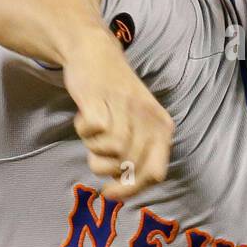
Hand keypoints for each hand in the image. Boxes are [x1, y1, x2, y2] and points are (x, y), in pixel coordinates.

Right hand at [62, 27, 174, 199]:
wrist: (96, 53)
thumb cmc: (116, 95)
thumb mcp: (139, 124)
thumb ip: (138, 153)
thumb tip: (125, 188)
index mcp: (163, 127)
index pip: (155, 173)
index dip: (132, 189)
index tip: (110, 194)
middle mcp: (148, 119)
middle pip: (128, 167)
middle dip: (107, 167)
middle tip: (97, 150)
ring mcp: (125, 109)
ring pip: (111, 153)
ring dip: (94, 148)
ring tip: (94, 131)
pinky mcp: (101, 100)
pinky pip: (91, 132)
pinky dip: (83, 130)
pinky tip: (85, 118)